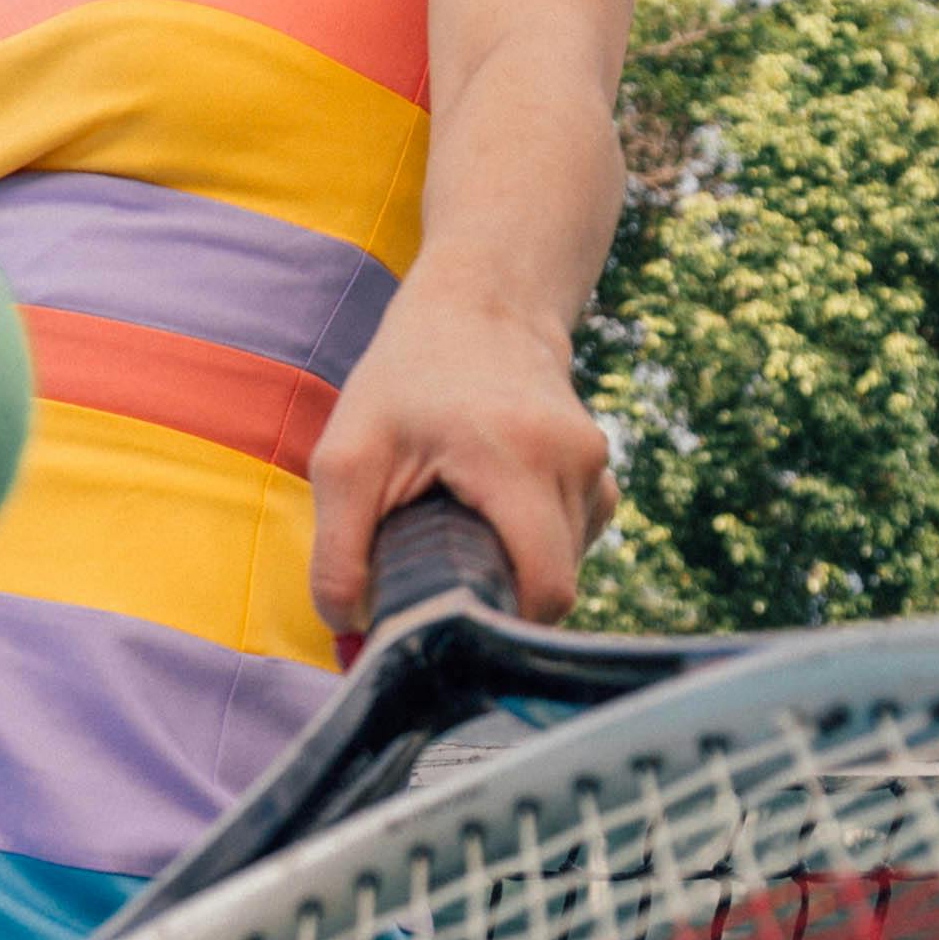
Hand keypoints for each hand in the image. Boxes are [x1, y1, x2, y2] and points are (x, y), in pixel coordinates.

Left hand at [305, 273, 614, 639]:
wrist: (476, 307)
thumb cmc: (404, 381)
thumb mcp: (346, 458)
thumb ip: (339, 551)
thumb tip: (353, 632)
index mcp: (518, 459)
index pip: (545, 588)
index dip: (500, 623)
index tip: (448, 617)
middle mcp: (575, 461)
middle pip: (556, 585)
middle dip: (499, 595)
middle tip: (441, 568)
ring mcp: (595, 463)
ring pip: (568, 564)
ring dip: (516, 567)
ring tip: (464, 525)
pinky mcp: (599, 468)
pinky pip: (576, 537)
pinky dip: (535, 544)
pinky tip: (494, 510)